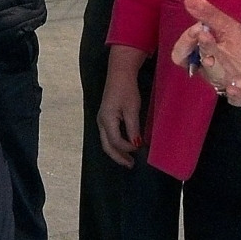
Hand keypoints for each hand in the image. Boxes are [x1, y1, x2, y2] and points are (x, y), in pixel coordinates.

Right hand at [96, 45, 148, 167]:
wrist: (119, 74)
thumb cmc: (126, 89)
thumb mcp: (132, 109)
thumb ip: (133, 128)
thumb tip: (136, 144)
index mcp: (106, 120)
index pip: (116, 141)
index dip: (128, 148)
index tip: (140, 149)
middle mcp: (100, 122)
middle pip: (107, 145)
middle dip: (118, 157)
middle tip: (130, 165)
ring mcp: (101, 120)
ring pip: (106, 142)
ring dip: (117, 152)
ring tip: (128, 160)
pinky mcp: (105, 117)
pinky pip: (108, 136)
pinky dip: (116, 144)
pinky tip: (124, 146)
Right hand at [170, 0, 240, 125]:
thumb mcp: (230, 29)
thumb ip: (210, 16)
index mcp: (203, 56)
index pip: (182, 53)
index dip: (186, 42)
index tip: (198, 29)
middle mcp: (210, 72)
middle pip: (197, 63)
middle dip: (203, 48)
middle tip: (205, 35)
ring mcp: (226, 85)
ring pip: (216, 78)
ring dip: (216, 65)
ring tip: (217, 55)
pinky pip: (237, 97)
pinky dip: (237, 92)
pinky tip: (236, 85)